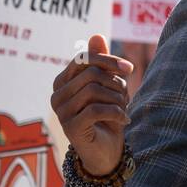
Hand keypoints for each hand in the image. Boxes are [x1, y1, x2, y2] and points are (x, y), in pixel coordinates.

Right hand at [51, 33, 133, 176]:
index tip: (129, 68)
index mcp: (62, 81)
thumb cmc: (107, 116)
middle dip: (115, 83)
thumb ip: (100, 62)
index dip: (107, 60)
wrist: (107, 151)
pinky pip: (96, 109)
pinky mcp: (70, 128)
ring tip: (124, 108)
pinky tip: (125, 120)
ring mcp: (61, 113)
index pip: (82, 58)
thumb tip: (96, 35)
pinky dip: (117, 113)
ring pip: (94, 91)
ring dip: (117, 99)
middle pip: (91, 74)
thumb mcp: (107, 86)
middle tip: (126, 96)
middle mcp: (57, 95)